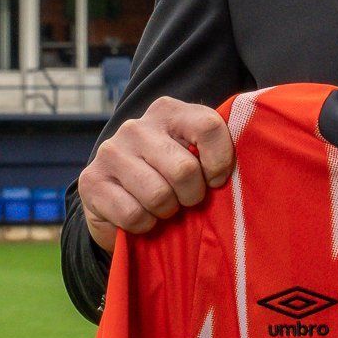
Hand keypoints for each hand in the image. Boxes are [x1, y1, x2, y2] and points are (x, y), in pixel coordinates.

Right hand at [78, 96, 234, 253]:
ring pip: (158, 195)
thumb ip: (218, 152)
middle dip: (192, 196)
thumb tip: (246, 165)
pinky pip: (134, 215)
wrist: (121, 203)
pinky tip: (141, 216)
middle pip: (185, 170)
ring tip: (162, 207)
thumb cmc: (171, 180)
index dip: (220, 162)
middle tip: (185, 200)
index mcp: (169, 111)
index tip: (216, 180)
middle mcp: (136, 126)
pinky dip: (144, 225)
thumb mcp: (197, 159)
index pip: (209, 127)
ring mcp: (111, 152)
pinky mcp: (91, 181)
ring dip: (166, 213)